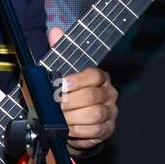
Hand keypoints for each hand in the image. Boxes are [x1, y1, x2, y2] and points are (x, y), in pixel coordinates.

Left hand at [47, 26, 118, 152]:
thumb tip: (54, 31)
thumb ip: (59, 51)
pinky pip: (95, 132)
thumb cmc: (68, 93)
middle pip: (92, 97)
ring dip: (73, 119)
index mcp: (99, 77)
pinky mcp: (107, 130)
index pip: (94, 75)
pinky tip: (68, 131)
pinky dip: (79, 132)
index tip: (61, 85)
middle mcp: (109, 94)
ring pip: (95, 116)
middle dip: (70, 103)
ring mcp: (110, 112)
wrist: (73, 118)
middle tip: (55, 106)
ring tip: (59, 120)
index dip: (77, 80)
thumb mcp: (62, 71)